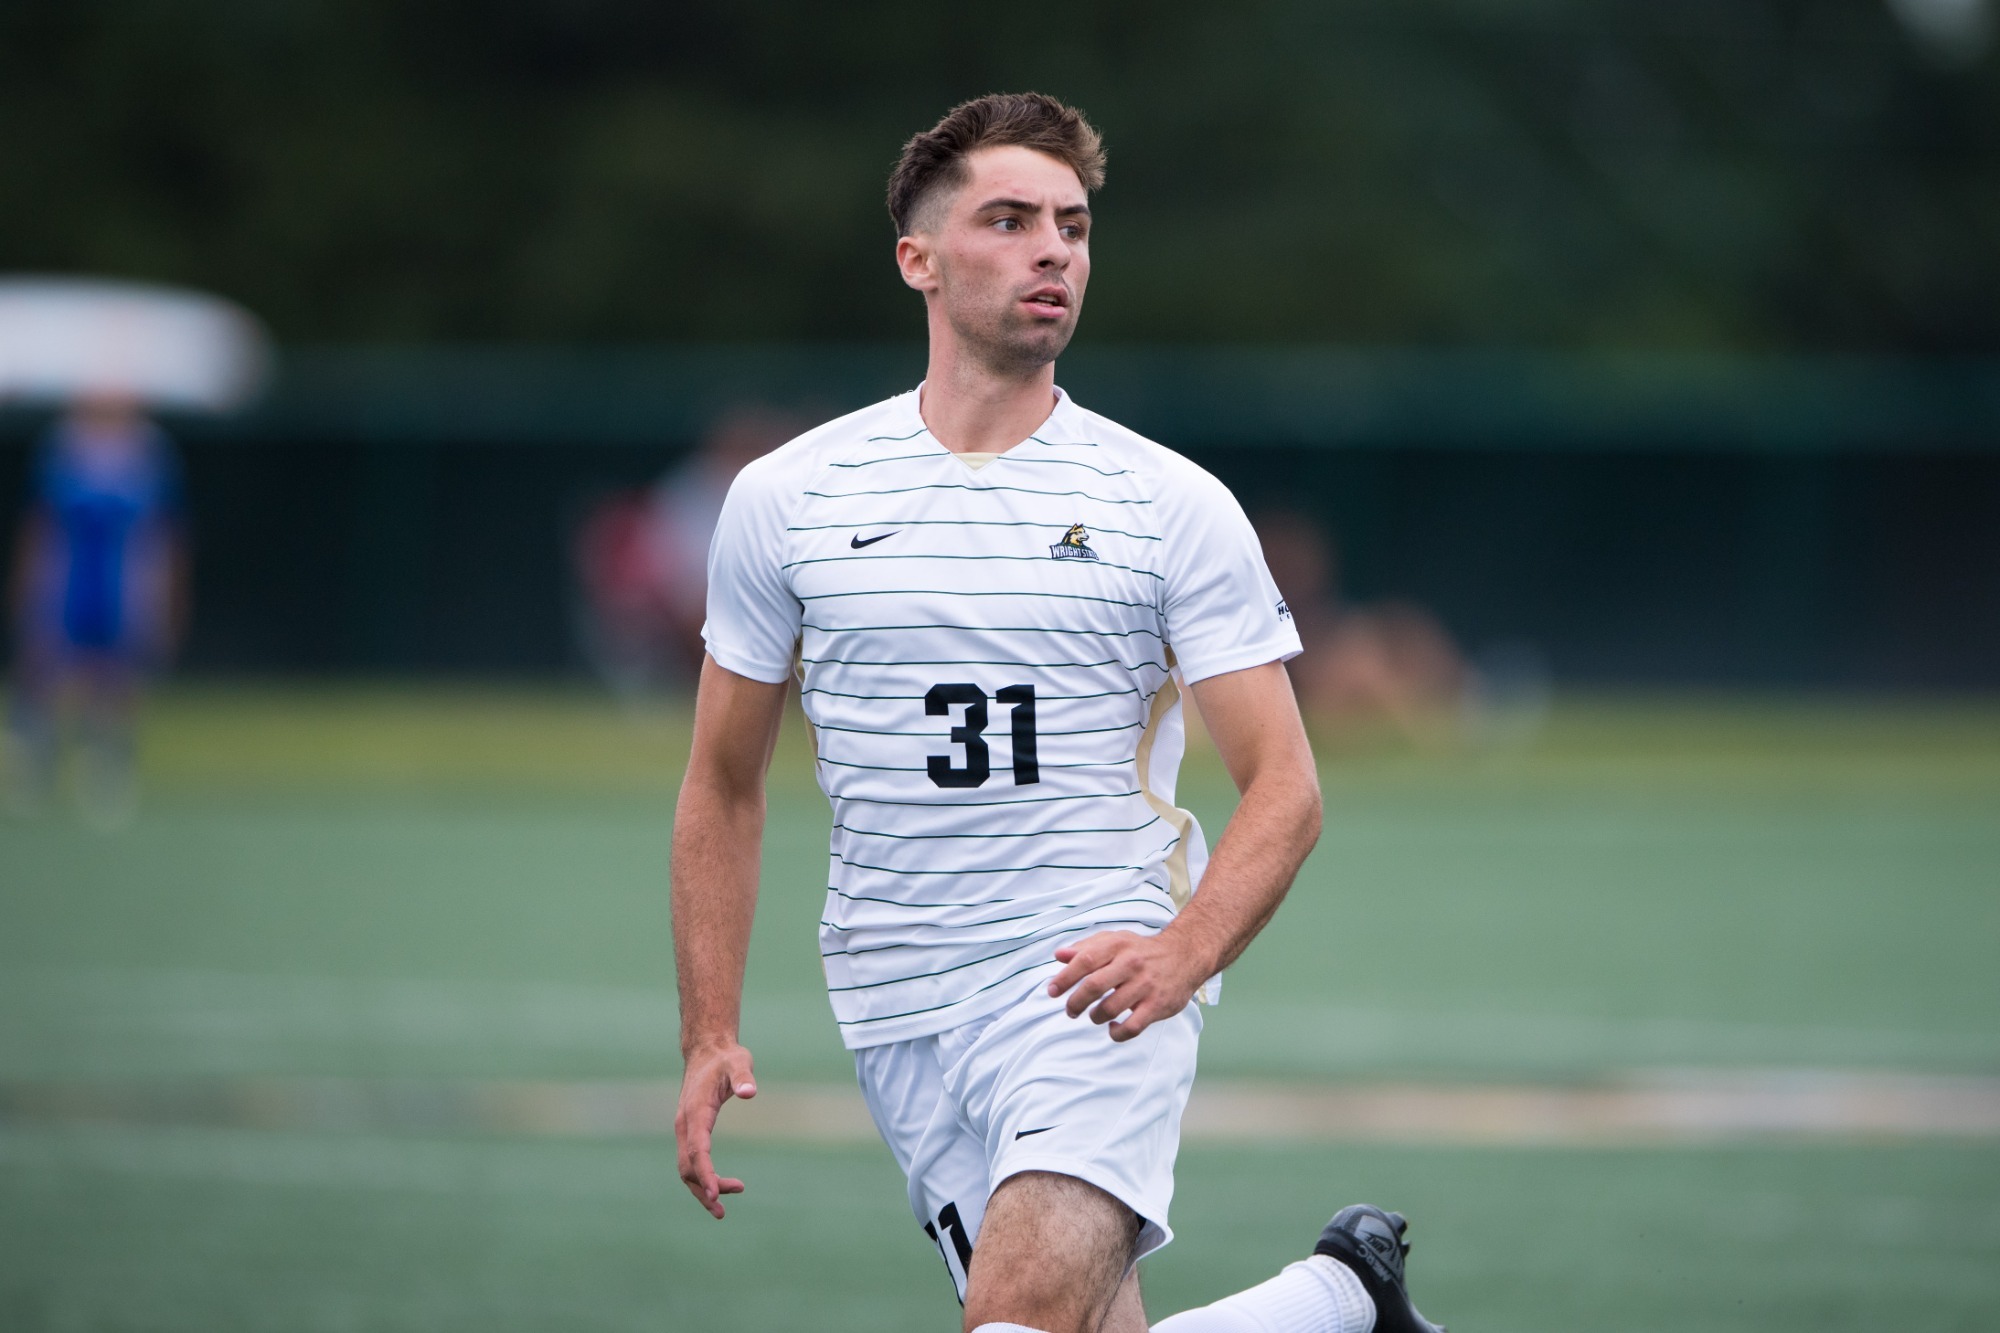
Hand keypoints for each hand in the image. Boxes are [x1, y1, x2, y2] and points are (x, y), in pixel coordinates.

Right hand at [675, 1041, 756, 1218]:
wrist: (707, 1050)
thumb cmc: (726, 1059)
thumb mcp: (739, 1062)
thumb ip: (743, 1077)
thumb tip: (749, 1092)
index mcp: (695, 1112)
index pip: (698, 1149)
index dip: (706, 1173)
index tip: (715, 1193)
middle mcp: (685, 1125)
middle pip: (688, 1166)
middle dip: (704, 1189)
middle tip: (724, 1209)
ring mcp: (685, 1130)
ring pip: (687, 1168)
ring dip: (701, 1189)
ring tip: (722, 1209)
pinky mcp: (691, 1132)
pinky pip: (692, 1162)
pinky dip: (702, 1178)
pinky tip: (720, 1188)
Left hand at [1047, 930, 1204, 1041]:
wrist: (1185, 955)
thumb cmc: (1141, 950)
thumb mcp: (1115, 940)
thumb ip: (1086, 947)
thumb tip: (1058, 955)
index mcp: (1117, 946)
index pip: (1083, 961)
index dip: (1064, 978)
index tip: (1052, 991)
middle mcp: (1131, 964)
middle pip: (1093, 986)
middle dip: (1075, 1003)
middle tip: (1070, 1011)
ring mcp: (1145, 986)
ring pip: (1109, 1009)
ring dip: (1095, 1017)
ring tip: (1094, 1015)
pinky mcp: (1157, 1006)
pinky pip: (1131, 1028)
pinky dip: (1116, 1033)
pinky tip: (1112, 1027)